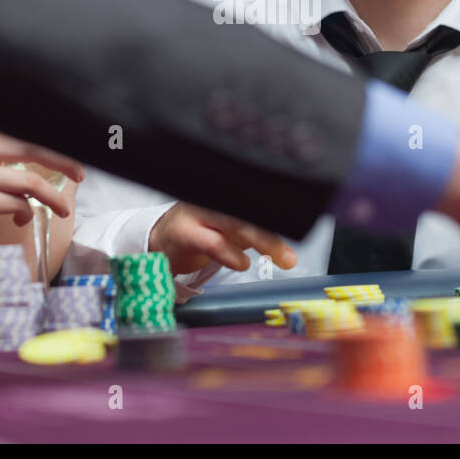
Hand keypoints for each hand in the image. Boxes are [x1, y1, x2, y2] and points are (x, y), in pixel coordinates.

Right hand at [0, 122, 84, 268]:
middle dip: (63, 161)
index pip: (20, 127)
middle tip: (80, 174)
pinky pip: (18, 205)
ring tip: (62, 208)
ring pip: (30, 182)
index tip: (75, 148)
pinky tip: (22, 219)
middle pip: (32, 146)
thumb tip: (45, 153)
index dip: (52, 137)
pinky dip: (27, 214)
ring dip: (52, 198)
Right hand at [148, 202, 297, 275]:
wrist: (157, 242)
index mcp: (225, 194)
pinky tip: (242, 263)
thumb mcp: (228, 228)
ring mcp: (198, 213)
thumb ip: (253, 229)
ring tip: (282, 258)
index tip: (302, 225)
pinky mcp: (184, 232)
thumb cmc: (197, 233)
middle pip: (251, 211)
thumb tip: (287, 234)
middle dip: (276, 233)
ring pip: (237, 223)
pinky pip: (213, 242)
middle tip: (292, 255)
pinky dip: (231, 254)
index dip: (281, 209)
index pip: (258, 199)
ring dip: (263, 241)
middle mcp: (213, 198)